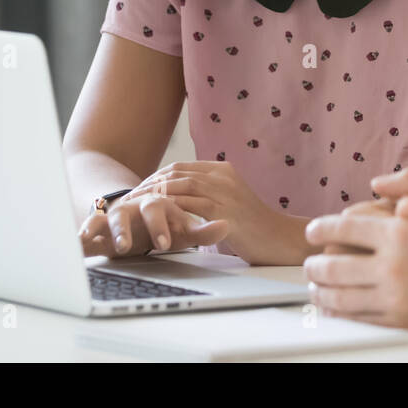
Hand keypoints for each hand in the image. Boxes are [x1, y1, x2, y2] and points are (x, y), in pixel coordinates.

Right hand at [78, 191, 229, 257]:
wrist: (131, 225)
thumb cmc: (159, 229)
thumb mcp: (181, 233)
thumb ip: (203, 232)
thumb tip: (227, 226)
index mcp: (159, 204)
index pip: (164, 207)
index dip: (165, 224)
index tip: (167, 244)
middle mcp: (137, 207)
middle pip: (143, 208)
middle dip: (150, 224)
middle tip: (158, 245)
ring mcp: (116, 216)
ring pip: (113, 217)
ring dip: (117, 229)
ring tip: (121, 246)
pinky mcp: (97, 229)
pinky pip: (88, 228)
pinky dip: (83, 235)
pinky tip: (81, 242)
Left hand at [121, 160, 300, 264]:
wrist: (280, 239)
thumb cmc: (254, 228)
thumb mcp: (229, 204)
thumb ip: (208, 198)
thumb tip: (180, 203)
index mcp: (223, 170)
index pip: (180, 167)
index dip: (155, 177)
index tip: (137, 191)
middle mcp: (223, 176)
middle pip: (175, 173)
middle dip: (148, 185)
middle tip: (128, 200)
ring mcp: (225, 192)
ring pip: (180, 185)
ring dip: (154, 196)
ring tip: (134, 209)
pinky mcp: (225, 211)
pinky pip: (190, 205)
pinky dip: (169, 209)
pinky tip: (154, 219)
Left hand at [303, 167, 407, 334]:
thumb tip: (374, 183)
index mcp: (400, 233)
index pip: (344, 229)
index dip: (320, 230)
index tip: (311, 232)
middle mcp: (393, 266)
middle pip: (334, 266)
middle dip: (313, 265)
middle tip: (307, 264)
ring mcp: (397, 297)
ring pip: (341, 297)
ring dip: (320, 292)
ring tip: (314, 288)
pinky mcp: (404, 321)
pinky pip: (360, 319)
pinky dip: (340, 315)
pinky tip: (336, 309)